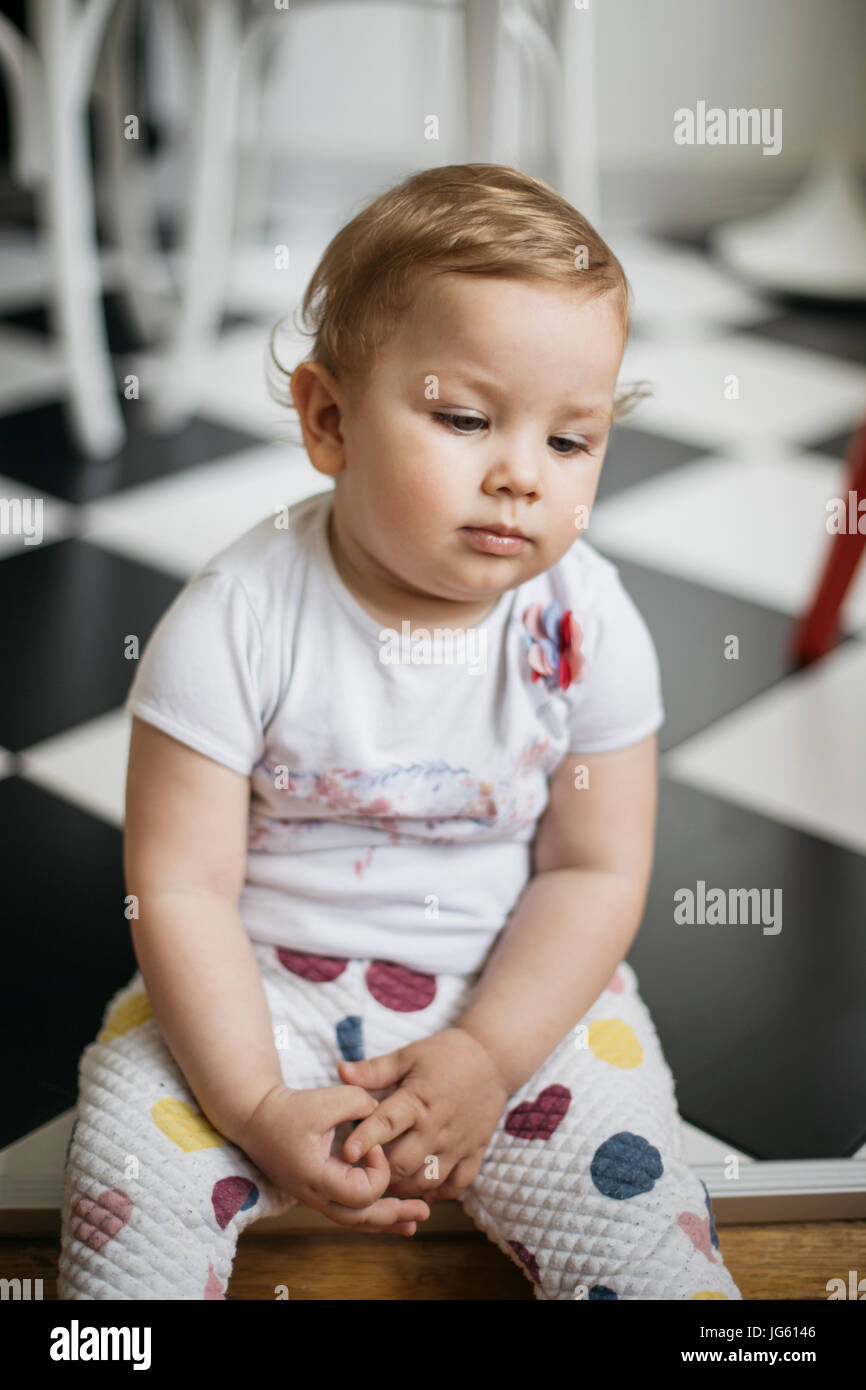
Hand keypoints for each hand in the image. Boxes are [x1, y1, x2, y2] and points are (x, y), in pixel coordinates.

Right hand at [237, 1081, 430, 1235]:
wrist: (257, 1119)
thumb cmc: (291, 1109)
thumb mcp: (327, 1099)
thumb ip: (361, 1103)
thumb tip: (384, 1114)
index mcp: (316, 1176)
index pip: (361, 1192)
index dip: (377, 1169)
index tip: (375, 1143)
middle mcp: (315, 1195)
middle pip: (361, 1218)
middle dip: (395, 1215)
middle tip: (424, 1211)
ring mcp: (316, 1197)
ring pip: (355, 1221)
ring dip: (386, 1221)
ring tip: (414, 1223)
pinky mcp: (320, 1192)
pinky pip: (348, 1211)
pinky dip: (371, 1214)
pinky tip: (392, 1216)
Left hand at [336, 1028, 509, 1201]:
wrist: (493, 1059)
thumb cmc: (445, 1055)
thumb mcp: (409, 1055)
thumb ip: (374, 1070)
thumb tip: (340, 1071)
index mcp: (417, 1100)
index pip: (388, 1123)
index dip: (366, 1139)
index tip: (347, 1153)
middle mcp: (437, 1127)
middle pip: (403, 1164)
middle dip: (379, 1172)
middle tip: (363, 1171)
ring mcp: (458, 1143)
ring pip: (427, 1181)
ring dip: (404, 1187)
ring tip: (387, 1182)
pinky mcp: (474, 1152)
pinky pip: (457, 1185)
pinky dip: (438, 1193)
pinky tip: (421, 1189)